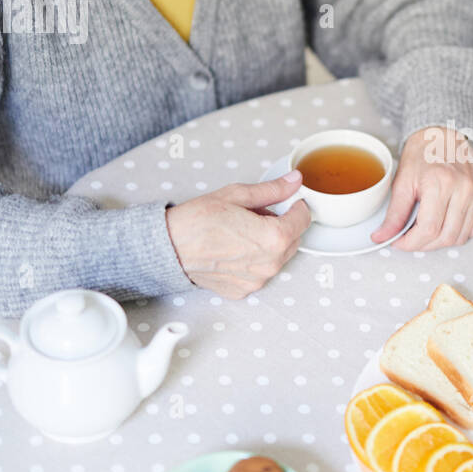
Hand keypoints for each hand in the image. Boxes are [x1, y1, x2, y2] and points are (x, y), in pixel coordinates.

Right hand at [165, 171, 311, 300]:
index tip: (288, 201)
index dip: (296, 206)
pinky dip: (253, 260)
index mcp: (274, 238)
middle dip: (282, 225)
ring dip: (268, 244)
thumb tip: (294, 182)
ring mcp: (257, 280)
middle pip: (293, 240)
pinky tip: (233, 249)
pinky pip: (259, 272)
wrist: (169, 247)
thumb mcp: (237, 195)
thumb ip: (272, 190)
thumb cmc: (198, 221)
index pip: (303, 219)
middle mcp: (270, 264)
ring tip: (241, 232)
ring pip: (277, 257)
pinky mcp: (243, 290)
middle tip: (256, 215)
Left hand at [372, 126, 472, 250]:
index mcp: (440, 183)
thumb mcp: (403, 182)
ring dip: (441, 241)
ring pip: (460, 237)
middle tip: (411, 238)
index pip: (428, 229)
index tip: (399, 242)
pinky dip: (460, 233)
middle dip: (424, 245)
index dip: (411, 243)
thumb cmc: (422, 155)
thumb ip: (394, 214)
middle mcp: (464, 188)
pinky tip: (446, 222)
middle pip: (445, 237)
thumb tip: (382, 237)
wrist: (444, 135)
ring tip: (427, 229)